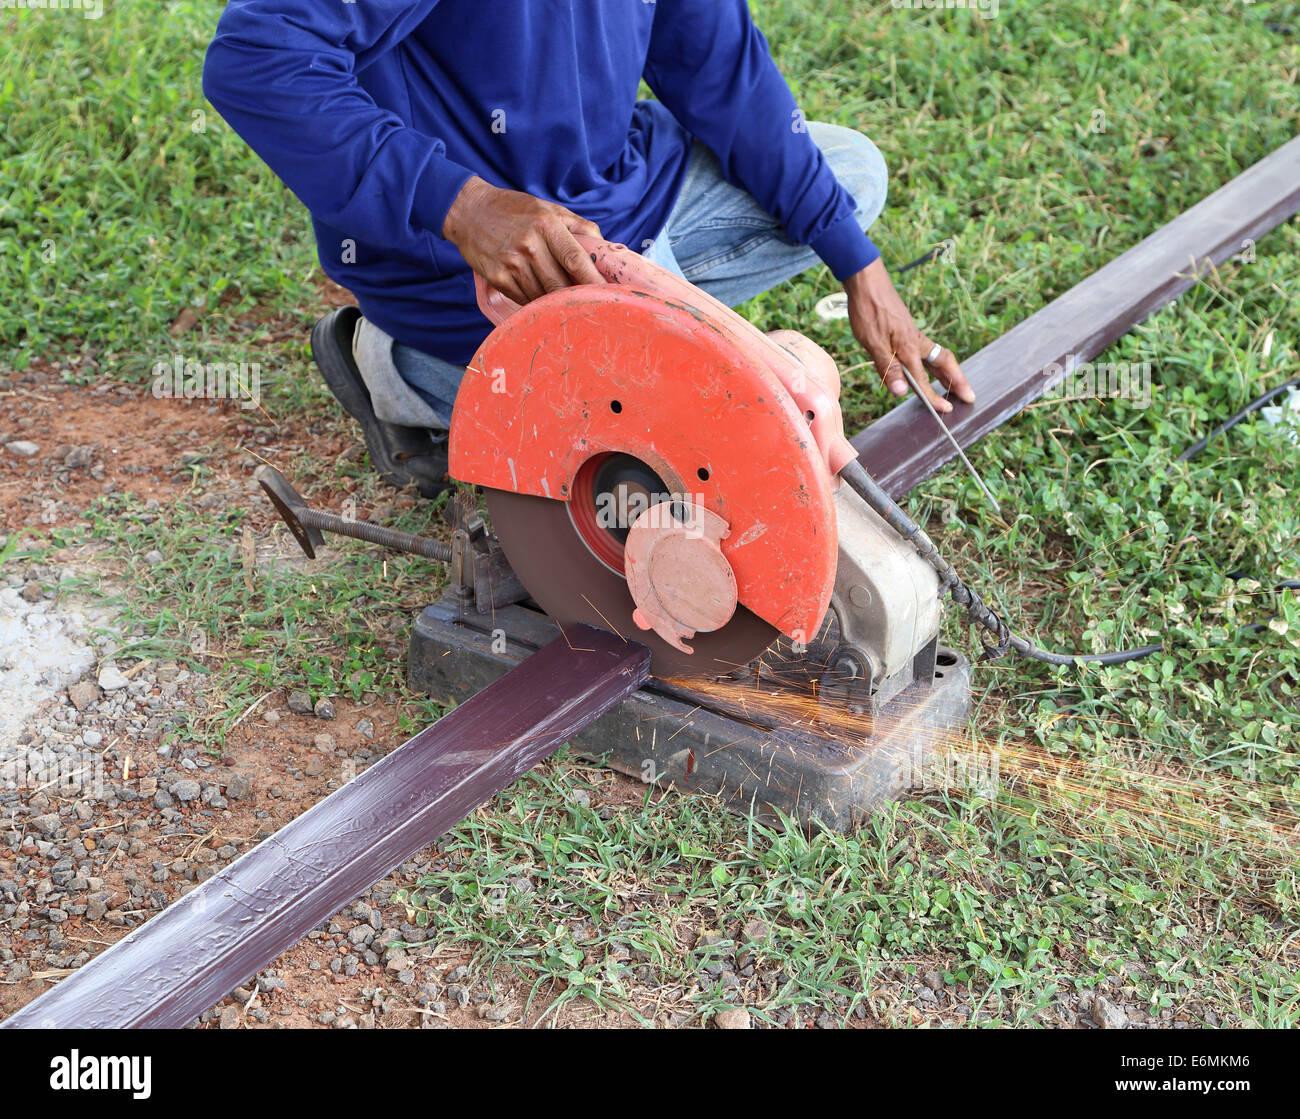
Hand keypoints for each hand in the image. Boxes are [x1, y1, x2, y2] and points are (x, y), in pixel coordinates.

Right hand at [442, 176, 605, 303]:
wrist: (469, 211)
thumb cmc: (514, 210)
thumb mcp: (548, 208)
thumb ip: (578, 226)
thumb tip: (604, 248)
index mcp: (546, 225)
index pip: (576, 260)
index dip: (594, 281)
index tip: (609, 295)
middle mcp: (529, 245)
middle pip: (561, 285)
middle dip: (577, 298)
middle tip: (590, 306)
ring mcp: (512, 263)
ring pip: (543, 296)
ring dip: (556, 303)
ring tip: (565, 303)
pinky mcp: (498, 278)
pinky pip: (525, 299)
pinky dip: (536, 303)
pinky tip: (541, 298)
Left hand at [845, 258, 973, 413]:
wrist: (866, 282)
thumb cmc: (868, 311)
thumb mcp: (873, 343)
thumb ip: (888, 368)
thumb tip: (902, 392)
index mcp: (909, 348)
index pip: (924, 380)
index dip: (934, 397)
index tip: (946, 411)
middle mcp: (916, 342)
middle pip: (944, 364)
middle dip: (957, 381)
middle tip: (969, 396)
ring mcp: (913, 335)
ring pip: (937, 357)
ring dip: (948, 373)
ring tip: (955, 386)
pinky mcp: (907, 330)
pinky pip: (927, 351)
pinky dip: (934, 363)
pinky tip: (930, 368)